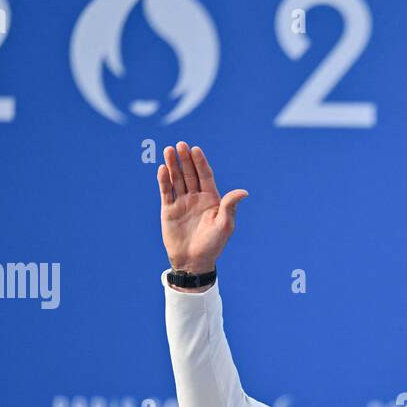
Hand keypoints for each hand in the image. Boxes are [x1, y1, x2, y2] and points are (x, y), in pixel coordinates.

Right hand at [157, 141, 247, 276]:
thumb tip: (244, 192)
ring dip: (173, 165)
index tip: (196, 149)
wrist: (193, 261)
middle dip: (185, 160)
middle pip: (190, 174)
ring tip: (168, 150)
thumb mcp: (225, 226)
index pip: (205, 176)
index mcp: (211, 199)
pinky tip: (162, 169)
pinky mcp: (169, 210)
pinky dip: (164, 180)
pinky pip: (166, 192)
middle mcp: (196, 198)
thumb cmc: (213, 245)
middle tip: (180, 145)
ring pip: (177, 180)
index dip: (200, 163)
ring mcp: (182, 202)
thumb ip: (230, 207)